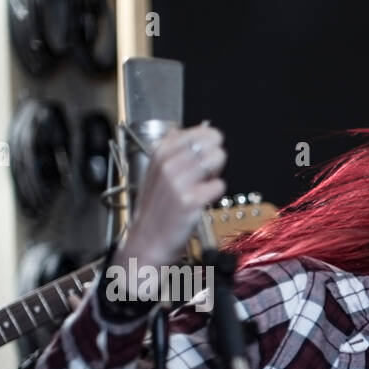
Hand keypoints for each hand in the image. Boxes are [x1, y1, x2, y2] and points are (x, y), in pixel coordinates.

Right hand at [120, 123, 226, 270]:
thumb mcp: (157, 171)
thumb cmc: (157, 206)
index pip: (200, 131)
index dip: (209, 144)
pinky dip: (216, 193)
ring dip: (217, 172)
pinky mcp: (190, 200)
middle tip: (205, 173)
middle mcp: (168, 163)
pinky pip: (219, 185)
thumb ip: (174, 149)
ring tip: (203, 185)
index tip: (203, 156)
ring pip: (217, 158)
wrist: (149, 239)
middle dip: (215, 156)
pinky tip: (202, 200)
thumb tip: (193, 130)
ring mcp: (178, 181)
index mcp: (160, 151)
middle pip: (212, 143)